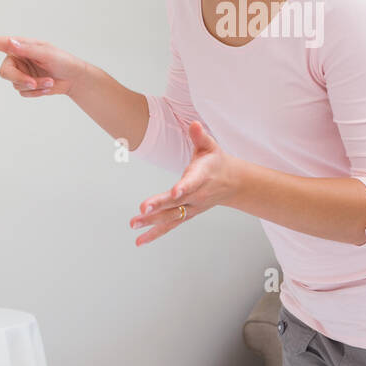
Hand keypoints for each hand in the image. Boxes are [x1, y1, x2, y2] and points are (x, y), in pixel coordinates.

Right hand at [0, 34, 90, 97]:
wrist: (73, 78)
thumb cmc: (62, 60)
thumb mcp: (46, 53)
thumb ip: (27, 49)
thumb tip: (10, 42)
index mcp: (18, 46)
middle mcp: (16, 59)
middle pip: (4, 73)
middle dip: (20, 79)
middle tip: (34, 83)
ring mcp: (20, 73)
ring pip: (15, 85)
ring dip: (34, 86)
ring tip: (49, 82)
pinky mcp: (24, 85)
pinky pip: (23, 93)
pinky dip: (36, 92)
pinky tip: (47, 87)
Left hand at [129, 122, 238, 245]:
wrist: (232, 183)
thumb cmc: (216, 161)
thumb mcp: (210, 146)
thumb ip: (200, 136)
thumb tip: (194, 124)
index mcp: (201, 177)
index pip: (192, 183)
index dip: (183, 188)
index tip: (175, 192)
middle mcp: (196, 195)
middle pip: (176, 202)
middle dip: (159, 206)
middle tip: (142, 210)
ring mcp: (191, 208)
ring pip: (170, 217)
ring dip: (151, 222)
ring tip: (133, 224)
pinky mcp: (186, 215)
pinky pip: (169, 226)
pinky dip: (154, 234)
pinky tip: (139, 241)